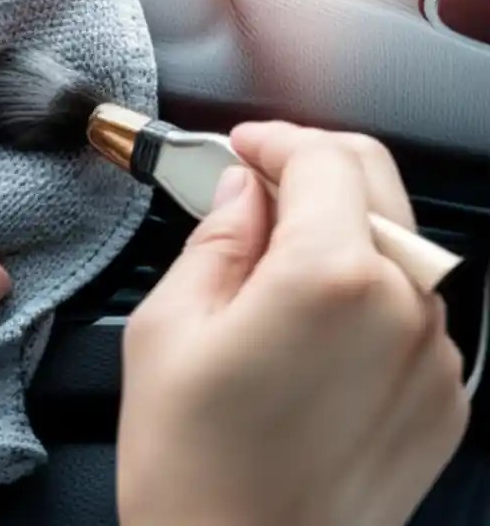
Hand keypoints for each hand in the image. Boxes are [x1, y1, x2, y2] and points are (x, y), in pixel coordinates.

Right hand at [117, 122, 468, 525]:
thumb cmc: (193, 470)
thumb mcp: (168, 330)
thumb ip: (214, 238)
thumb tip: (238, 193)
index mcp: (330, 278)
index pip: (322, 159)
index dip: (273, 140)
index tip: (240, 149)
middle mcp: (402, 308)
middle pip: (374, 185)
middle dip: (311, 170)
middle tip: (250, 188)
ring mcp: (433, 358)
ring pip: (395, 249)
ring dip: (337, 236)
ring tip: (267, 272)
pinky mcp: (443, 400)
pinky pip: (409, 314)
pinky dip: (363, 297)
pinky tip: (304, 334)